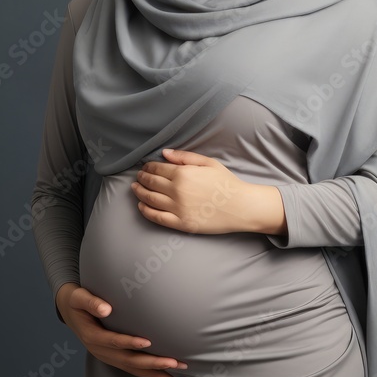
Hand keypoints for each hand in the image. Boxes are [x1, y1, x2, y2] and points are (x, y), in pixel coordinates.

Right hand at [55, 283, 187, 376]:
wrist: (69, 310)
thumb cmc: (76, 301)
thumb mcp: (78, 297)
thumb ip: (91, 302)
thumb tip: (106, 309)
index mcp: (91, 335)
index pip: (113, 341)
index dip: (130, 342)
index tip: (147, 342)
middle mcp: (99, 350)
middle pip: (127, 360)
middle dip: (151, 363)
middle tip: (173, 362)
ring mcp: (106, 355)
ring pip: (132, 368)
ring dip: (154, 372)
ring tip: (175, 376)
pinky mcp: (112, 357)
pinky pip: (131, 368)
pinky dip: (149, 373)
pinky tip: (164, 375)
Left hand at [132, 148, 264, 234]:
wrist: (241, 207)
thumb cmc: (226, 183)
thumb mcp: (208, 163)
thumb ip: (184, 157)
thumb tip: (164, 153)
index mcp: (183, 174)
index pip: (157, 169)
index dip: (148, 167)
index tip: (145, 167)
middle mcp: (177, 191)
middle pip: (151, 183)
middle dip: (142, 178)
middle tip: (138, 177)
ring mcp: (177, 208)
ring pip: (150, 199)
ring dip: (139, 192)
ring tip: (135, 188)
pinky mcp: (181, 223)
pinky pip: (157, 217)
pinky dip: (145, 211)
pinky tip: (141, 206)